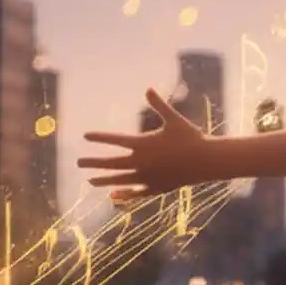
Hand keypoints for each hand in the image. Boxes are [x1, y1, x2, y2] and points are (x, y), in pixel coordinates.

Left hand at [78, 88, 209, 200]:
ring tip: (90, 181)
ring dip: (103, 180)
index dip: (100, 137)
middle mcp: (141, 162)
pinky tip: (113, 195)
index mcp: (143, 144)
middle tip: (79, 162)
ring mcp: (147, 177)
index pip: (115, 140)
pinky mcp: (155, 188)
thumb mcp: (174, 119)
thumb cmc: (190, 137)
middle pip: (111, 163)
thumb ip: (159, 105)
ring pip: (119, 180)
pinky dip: (123, 194)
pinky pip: (135, 192)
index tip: (85, 136)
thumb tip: (148, 88)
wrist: (206, 161)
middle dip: (93, 162)